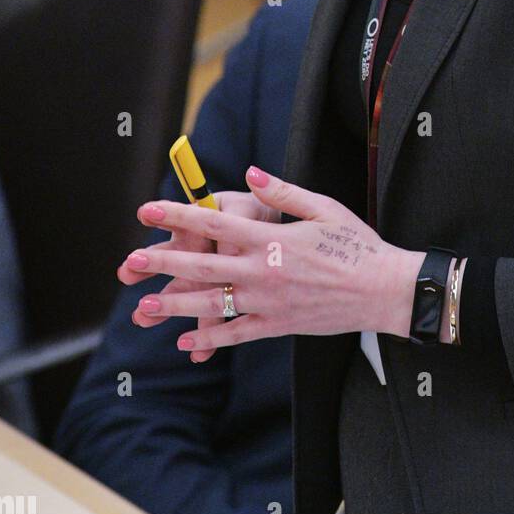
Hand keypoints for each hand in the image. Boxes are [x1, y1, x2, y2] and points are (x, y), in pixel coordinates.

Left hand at [117, 168, 417, 356]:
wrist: (382, 290)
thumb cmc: (355, 243)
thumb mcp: (322, 207)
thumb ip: (282, 191)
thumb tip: (249, 172)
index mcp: (270, 238)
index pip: (213, 223)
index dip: (178, 215)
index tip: (149, 210)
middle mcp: (262, 272)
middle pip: (201, 266)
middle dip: (163, 262)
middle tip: (132, 260)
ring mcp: (267, 303)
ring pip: (211, 305)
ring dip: (174, 305)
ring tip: (145, 305)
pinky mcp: (277, 327)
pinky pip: (235, 334)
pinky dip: (208, 339)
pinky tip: (185, 341)